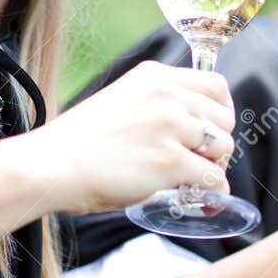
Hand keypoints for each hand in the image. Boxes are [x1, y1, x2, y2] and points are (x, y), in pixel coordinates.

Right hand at [24, 60, 237, 214]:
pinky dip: (213, 194)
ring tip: (192, 181)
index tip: (210, 133)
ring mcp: (170, 126)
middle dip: (218, 144)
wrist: (52, 165)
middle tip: (198, 163)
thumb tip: (195, 128)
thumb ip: (157, 103)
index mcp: (155, 76)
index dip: (220, 113)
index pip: (216, 86)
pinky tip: (201, 201)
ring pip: (224, 147)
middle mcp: (166, 95)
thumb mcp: (123, 101)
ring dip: (213, 168)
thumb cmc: (81, 143)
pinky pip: (213, 179)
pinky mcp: (170, 161)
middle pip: (225, 118)